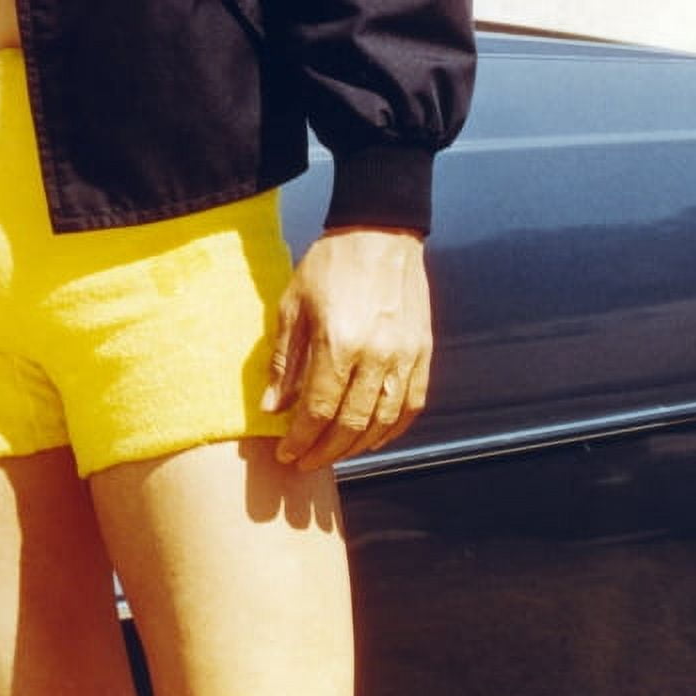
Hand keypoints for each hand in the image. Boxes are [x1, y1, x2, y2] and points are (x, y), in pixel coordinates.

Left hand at [261, 227, 431, 471]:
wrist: (379, 232)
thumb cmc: (330, 264)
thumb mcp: (293, 304)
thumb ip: (283, 360)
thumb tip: (272, 409)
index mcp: (338, 342)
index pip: (317, 410)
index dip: (300, 440)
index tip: (286, 455)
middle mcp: (376, 356)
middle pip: (351, 426)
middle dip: (325, 452)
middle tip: (306, 462)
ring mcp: (404, 356)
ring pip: (383, 423)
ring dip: (357, 447)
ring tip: (334, 453)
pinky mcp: (423, 352)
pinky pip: (411, 405)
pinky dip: (393, 429)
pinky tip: (373, 437)